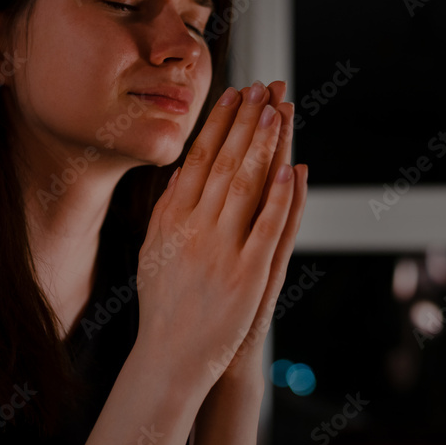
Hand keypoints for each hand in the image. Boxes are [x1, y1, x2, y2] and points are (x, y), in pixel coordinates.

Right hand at [134, 81, 297, 392]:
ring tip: (278, 112)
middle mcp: (193, 228)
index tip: (233, 94)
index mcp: (170, 219)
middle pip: (224, 163)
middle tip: (263, 88)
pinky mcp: (248, 275)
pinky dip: (280, 196)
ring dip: (264, 145)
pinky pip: (267, 227)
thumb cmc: (164, 302)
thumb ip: (167, 210)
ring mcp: (221, 251)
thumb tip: (181, 171)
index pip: (198, 158)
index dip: (218, 124)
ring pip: (246, 185)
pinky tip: (292, 168)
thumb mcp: (153, 249)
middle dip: (246, 122)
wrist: (172, 356)